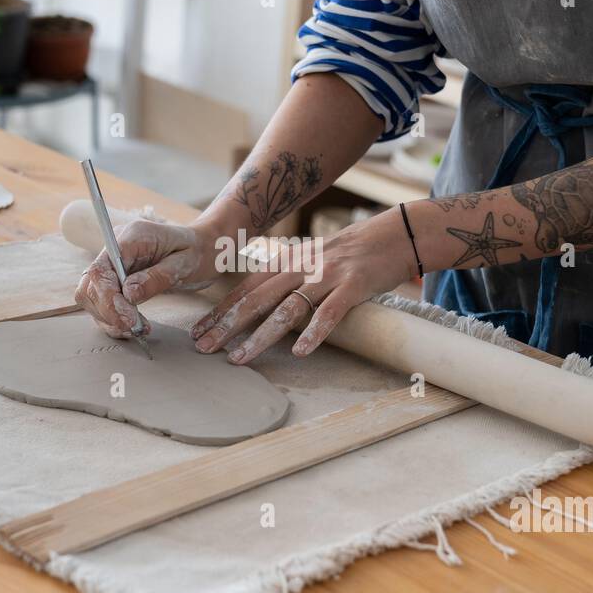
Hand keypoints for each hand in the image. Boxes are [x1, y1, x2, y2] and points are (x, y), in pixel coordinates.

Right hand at [74, 218, 220, 338]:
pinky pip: (102, 302)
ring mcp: (113, 265)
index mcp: (130, 238)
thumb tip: (129, 295)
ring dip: (109, 318)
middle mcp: (114, 250)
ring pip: (91, 297)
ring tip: (137, 329)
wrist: (202, 247)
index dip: (109, 299)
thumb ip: (157, 277)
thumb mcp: (184, 263)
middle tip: (134, 328)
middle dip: (108, 312)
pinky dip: (113, 318)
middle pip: (90, 285)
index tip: (129, 320)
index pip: (100, 270)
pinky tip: (132, 326)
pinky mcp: (116, 279)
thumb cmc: (197, 251)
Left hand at [190, 208, 417, 362]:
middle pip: (257, 299)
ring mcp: (327, 276)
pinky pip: (330, 312)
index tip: (198, 331)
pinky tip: (301, 352)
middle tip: (204, 348)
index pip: (246, 288)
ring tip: (240, 358)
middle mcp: (301, 267)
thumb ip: (285, 279)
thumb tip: (258, 306)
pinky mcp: (353, 286)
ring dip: (260, 336)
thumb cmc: (349, 254)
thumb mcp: (310, 260)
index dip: (221, 311)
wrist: (393, 235)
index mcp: (287, 262)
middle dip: (228, 325)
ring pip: (287, 309)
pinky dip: (314, 332)